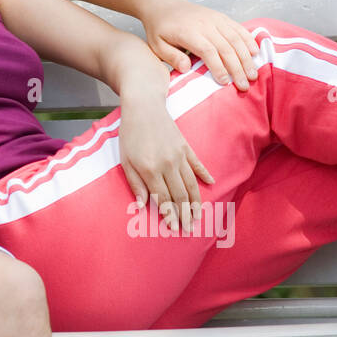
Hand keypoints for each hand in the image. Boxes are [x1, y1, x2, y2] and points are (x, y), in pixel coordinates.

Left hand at [118, 100, 214, 232]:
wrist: (143, 106)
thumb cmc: (130, 134)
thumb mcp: (125, 160)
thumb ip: (135, 184)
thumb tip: (142, 206)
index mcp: (151, 170)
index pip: (163, 199)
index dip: (170, 215)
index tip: (174, 228)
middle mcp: (168, 165)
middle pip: (180, 196)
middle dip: (185, 214)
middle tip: (189, 229)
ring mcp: (179, 156)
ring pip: (191, 184)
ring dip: (196, 202)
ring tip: (199, 216)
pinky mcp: (185, 147)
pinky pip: (197, 164)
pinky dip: (204, 175)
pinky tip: (210, 185)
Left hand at [142, 0, 259, 90]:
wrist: (165, 5)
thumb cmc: (161, 29)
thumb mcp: (157, 45)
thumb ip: (171, 57)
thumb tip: (186, 68)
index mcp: (188, 32)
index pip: (208, 51)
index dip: (218, 67)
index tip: (225, 83)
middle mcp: (205, 24)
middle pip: (226, 47)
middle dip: (237, 68)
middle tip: (244, 85)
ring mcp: (215, 19)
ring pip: (235, 38)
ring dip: (247, 57)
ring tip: (253, 74)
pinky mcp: (221, 17)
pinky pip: (238, 28)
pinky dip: (248, 40)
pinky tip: (256, 53)